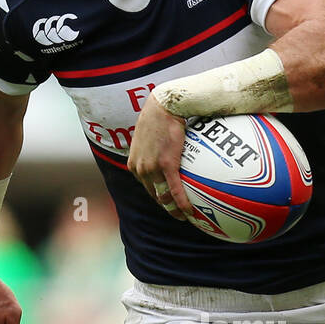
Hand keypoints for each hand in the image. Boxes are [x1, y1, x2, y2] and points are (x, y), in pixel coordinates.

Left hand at [126, 96, 192, 220]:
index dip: (157, 198)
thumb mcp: (148, 135)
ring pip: (163, 198)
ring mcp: (152, 168)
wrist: (164, 106)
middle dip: (165, 208)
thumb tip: (163, 151)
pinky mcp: (166, 165)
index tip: (168, 204)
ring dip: (174, 210)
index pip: (146, 187)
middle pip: (154, 195)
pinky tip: (190, 212)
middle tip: (178, 215)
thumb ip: (151, 149)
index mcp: (134, 164)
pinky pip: (175, 190)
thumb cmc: (158, 116)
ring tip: (184, 217)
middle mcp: (140, 169)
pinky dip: (182, 203)